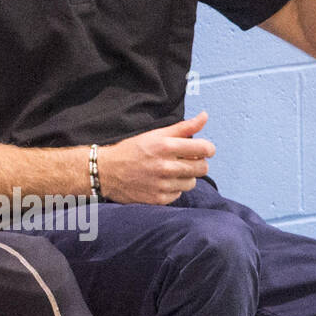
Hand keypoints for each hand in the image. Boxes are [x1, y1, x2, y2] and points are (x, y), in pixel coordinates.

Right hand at [98, 111, 214, 204]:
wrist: (107, 172)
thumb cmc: (132, 150)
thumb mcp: (156, 134)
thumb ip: (183, 127)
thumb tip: (205, 116)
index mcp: (166, 146)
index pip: (204, 149)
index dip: (208, 149)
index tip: (204, 149)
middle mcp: (166, 166)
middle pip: (202, 168)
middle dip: (198, 163)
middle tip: (187, 160)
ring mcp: (162, 184)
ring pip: (192, 182)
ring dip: (186, 177)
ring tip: (172, 171)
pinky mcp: (158, 199)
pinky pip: (179, 194)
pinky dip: (174, 188)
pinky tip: (162, 182)